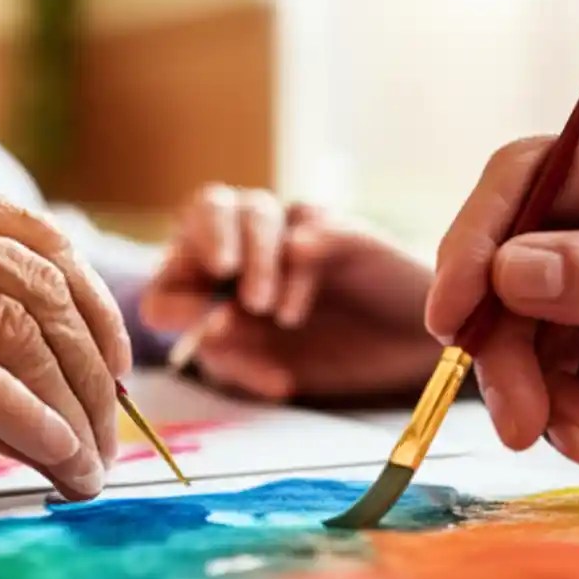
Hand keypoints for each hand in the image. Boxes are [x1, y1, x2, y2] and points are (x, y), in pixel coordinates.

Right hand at [0, 154, 130, 499]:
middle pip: (37, 286)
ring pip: (8, 326)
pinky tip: (47, 448)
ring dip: (67, 401)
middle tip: (111, 430)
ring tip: (87, 457)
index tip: (117, 367)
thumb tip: (26, 395)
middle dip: (92, 368)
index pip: (38, 240)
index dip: (93, 308)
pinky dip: (16, 412)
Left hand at [141, 185, 440, 399]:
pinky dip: (291, 271)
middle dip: (206, 238)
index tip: (187, 324)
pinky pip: (305, 230)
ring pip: (253, 207)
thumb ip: (233, 356)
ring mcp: (294, 230)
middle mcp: (250, 246)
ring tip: (263, 309)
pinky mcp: (336, 229)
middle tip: (221, 274)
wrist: (410, 355)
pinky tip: (291, 312)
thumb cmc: (335, 358)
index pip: (172, 272)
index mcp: (218, 283)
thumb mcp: (272, 371)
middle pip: (204, 208)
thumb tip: (204, 332)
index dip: (169, 295)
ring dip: (253, 257)